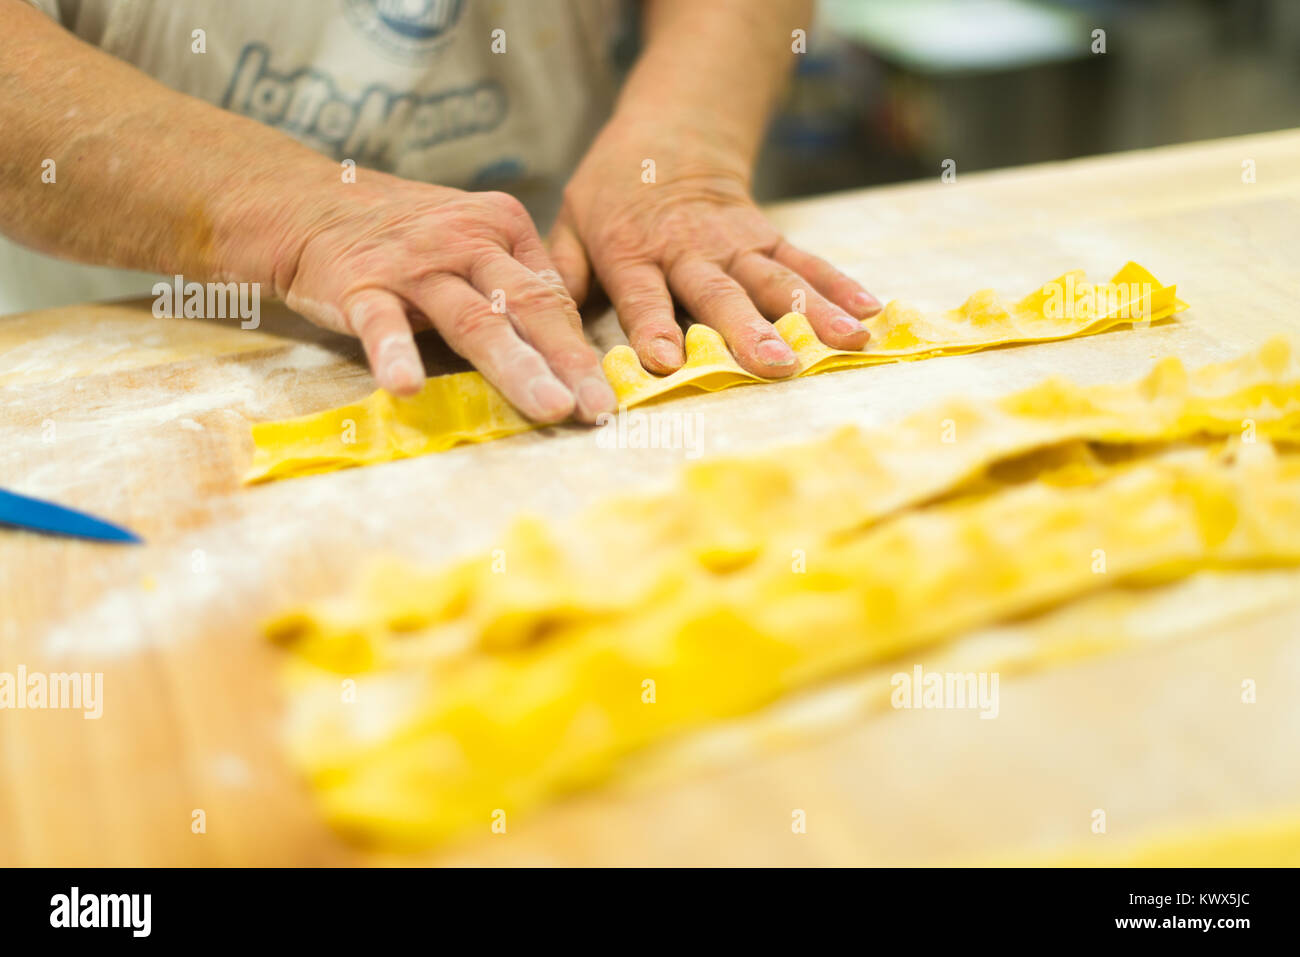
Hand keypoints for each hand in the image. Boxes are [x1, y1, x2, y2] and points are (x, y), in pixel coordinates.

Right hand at [273, 171, 615, 422]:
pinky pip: (382, 323)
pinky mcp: (361, 285)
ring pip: (473, 319)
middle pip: (528, 306)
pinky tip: (406, 388)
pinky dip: (394, 354)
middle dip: (569, 360)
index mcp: (504, 227)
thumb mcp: (473, 238)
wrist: (311, 203)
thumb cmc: (406, 235)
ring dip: (515, 366)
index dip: (582, 349)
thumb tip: (572, 339)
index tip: (609, 395)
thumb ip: (518, 280)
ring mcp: (415, 265)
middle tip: (598, 407)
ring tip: (549, 407)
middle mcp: (467, 242)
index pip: (552, 296)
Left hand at [548, 122, 881, 376]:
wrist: (670, 133)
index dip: (653, 325)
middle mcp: (688, 248)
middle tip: (774, 365)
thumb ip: (561, 273)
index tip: (666, 359)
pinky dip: (838, 285)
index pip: (643, 294)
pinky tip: (869, 311)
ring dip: (812, 313)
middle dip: (747, 330)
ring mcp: (735, 242)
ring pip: (775, 280)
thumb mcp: (570, 221)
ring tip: (845, 342)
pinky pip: (805, 261)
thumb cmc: (612, 191)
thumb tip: (539, 323)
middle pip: (720, 293)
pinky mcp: (766, 236)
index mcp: (633, 251)